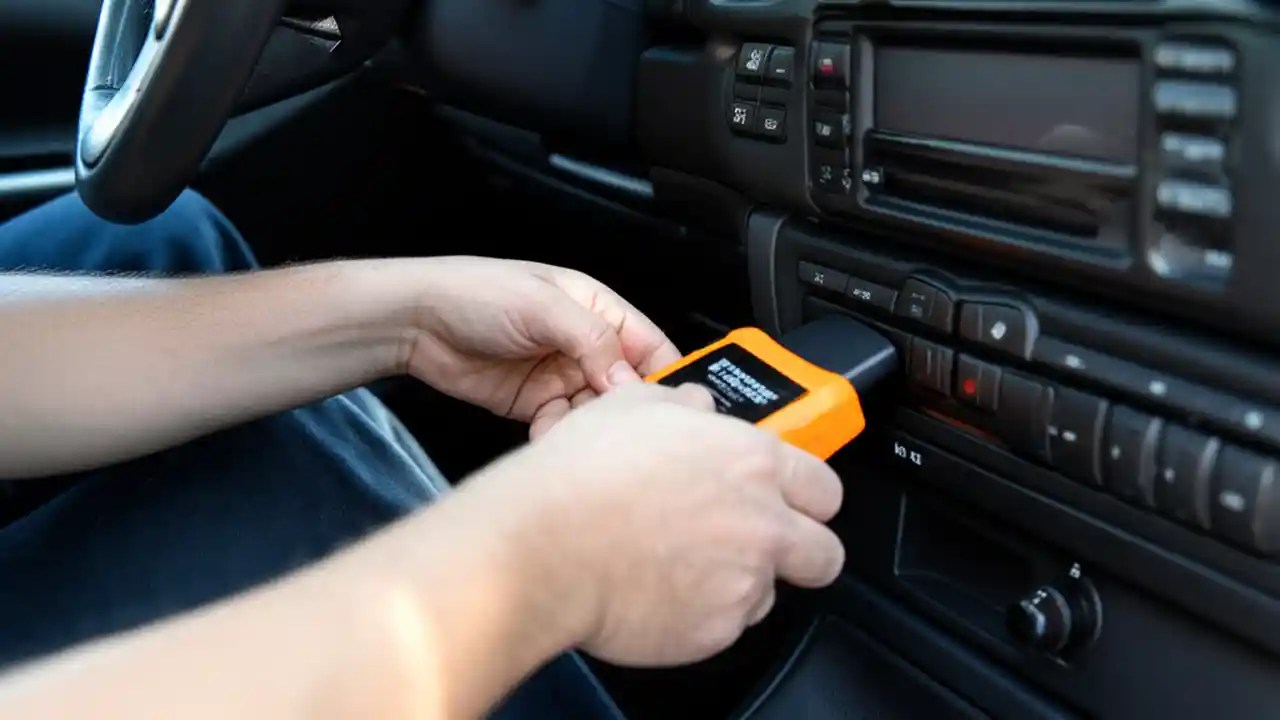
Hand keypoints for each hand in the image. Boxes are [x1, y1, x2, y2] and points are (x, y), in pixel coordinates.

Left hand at [407, 257, 680, 435]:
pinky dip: (560, 435)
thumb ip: (593, 340)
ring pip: (597, 413)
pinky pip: (563, 426)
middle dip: (629, 410)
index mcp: (599, 310)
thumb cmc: (480, 294)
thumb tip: (630, 382)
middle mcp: (587, 346)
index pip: (651, 346)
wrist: (416, 321)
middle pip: (629, 386)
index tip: (676, 409)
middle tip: (624, 431)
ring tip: (575, 431)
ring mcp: (562, 377)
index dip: (668, 376)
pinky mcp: (537, 404)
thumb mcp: (544, 307)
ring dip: (591, 427)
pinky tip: (545, 431)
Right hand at [470, 382, 845, 666]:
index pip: (825, 487)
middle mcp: (761, 522)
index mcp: (752, 461)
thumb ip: (685, 406)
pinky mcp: (715, 630)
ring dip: (741, 583)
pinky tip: (661, 591)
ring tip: (685, 567)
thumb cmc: (579, 475)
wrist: (542, 545)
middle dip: (801, 552)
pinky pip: (727, 627)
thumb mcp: (633, 406)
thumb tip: (700, 407)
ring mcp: (743, 581)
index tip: (791, 503)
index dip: (808, 498)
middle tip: (760, 547)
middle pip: (825, 553)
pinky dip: (702, 615)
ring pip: (770, 592)